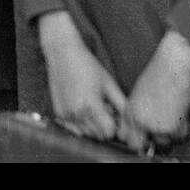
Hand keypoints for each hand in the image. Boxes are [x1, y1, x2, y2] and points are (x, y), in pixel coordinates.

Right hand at [38, 11, 126, 141]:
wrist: (63, 53)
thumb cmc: (88, 66)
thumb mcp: (109, 84)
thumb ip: (122, 105)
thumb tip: (131, 123)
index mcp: (91, 105)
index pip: (108, 132)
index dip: (114, 126)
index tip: (114, 114)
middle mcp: (76, 113)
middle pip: (98, 135)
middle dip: (104, 126)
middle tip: (104, 108)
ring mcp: (66, 114)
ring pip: (86, 133)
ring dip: (92, 125)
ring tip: (93, 106)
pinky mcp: (59, 112)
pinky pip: (74, 129)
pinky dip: (80, 123)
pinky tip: (82, 108)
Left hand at [119, 30, 189, 150]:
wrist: (174, 64)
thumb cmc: (160, 74)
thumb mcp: (141, 93)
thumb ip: (140, 112)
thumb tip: (145, 132)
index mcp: (128, 110)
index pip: (125, 137)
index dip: (136, 137)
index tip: (146, 134)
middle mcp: (137, 120)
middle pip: (141, 145)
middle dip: (152, 139)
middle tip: (163, 126)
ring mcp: (152, 125)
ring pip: (164, 142)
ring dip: (171, 131)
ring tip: (173, 110)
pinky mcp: (170, 127)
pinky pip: (180, 136)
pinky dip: (184, 126)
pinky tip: (181, 109)